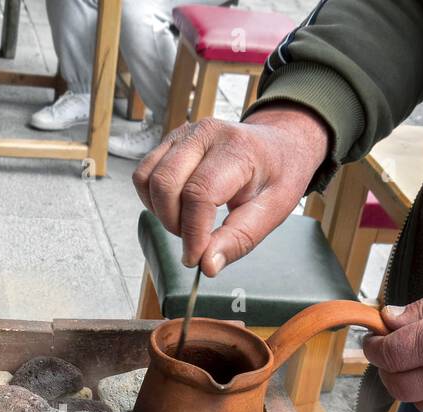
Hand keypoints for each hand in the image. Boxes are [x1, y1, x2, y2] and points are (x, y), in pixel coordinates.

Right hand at [132, 106, 330, 275]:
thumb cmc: (278, 174)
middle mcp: (205, 134)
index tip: (195, 259)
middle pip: (166, 184)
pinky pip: (144, 174)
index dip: (192, 233)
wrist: (279, 143)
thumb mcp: (274, 210)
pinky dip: (153, 200)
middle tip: (196, 240)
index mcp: (237, 148)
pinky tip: (177, 209)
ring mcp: (184, 135)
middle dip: (174, 224)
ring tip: (189, 223)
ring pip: (149, 179)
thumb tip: (207, 265)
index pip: (199, 193)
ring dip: (162, 213)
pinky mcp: (170, 142)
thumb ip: (240, 238)